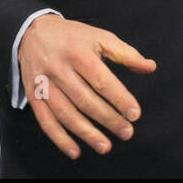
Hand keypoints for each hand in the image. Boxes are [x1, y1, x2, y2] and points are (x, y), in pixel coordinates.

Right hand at [17, 14, 155, 159]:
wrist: (32, 31)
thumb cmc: (71, 37)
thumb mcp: (99, 37)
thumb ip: (126, 53)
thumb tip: (150, 67)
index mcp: (77, 52)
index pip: (100, 79)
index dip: (119, 98)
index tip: (134, 113)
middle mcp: (59, 68)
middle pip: (85, 99)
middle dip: (108, 119)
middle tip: (126, 132)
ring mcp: (44, 83)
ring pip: (65, 113)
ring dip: (86, 133)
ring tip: (105, 145)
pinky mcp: (33, 95)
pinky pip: (45, 120)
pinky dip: (59, 138)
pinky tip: (74, 150)